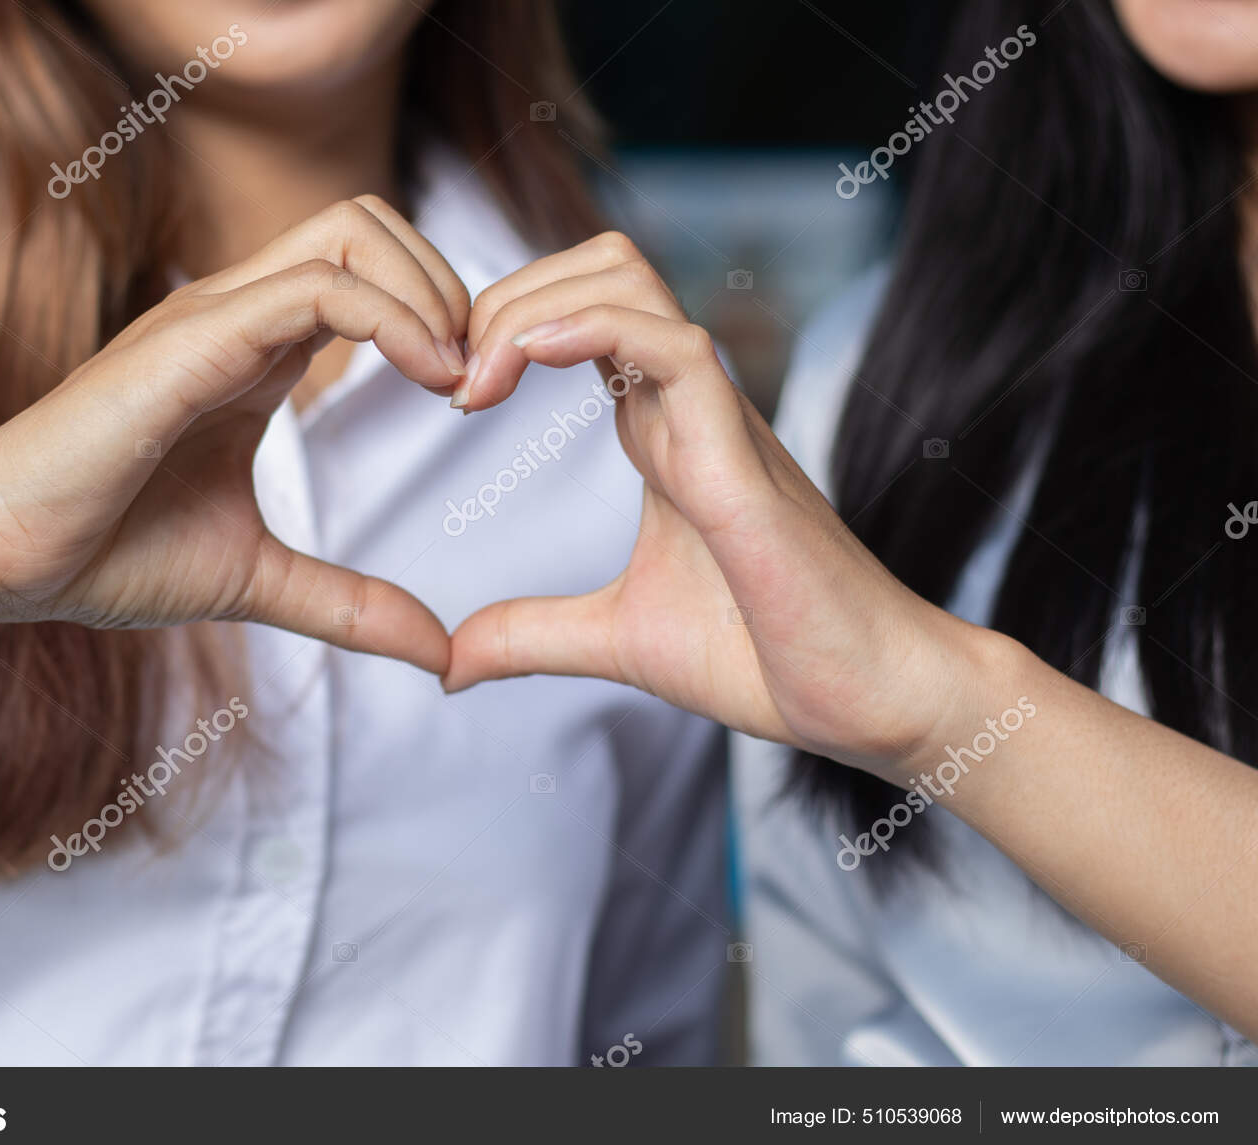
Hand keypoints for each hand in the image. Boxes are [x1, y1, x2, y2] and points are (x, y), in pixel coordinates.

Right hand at [0, 196, 468, 673]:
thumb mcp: (257, 578)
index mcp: (254, 349)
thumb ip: (350, 604)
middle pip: (369, 220)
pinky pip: (319, 289)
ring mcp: (212, 315)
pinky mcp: (193, 340)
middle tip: (478, 376)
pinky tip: (427, 380)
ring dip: (429, 291)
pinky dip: (394, 320)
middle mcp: (236, 312)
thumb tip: (438, 653)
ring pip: (352, 230)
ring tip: (456, 378)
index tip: (472, 398)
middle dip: (448, 282)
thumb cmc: (104, 554)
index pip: (368, 269)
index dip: (439, 315)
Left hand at [443, 233, 1005, 777]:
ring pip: (629, 279)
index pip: (579, 315)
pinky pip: (676, 345)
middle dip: (507, 294)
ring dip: (533, 305)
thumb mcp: (616, 641)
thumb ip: (532, 636)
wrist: (870, 702)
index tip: (448, 392)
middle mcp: (688, 406)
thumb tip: (448, 662)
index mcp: (661, 431)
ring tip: (475, 379)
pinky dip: (592, 329)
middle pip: (598, 267)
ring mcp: (719, 420)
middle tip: (452, 378)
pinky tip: (527, 361)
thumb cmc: (766, 658)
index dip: (504, 325)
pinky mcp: (744, 459)